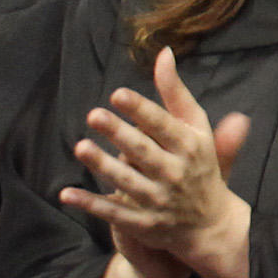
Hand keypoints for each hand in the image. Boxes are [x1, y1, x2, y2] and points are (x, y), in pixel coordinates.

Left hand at [61, 47, 254, 277]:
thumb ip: (176, 93)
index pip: (163, 125)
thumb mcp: (196, 128)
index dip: (141, 110)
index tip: (118, 95)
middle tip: (94, 115)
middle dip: (119, 134)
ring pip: (126, 181)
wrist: (211, 224)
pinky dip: (90, 205)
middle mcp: (175, 173)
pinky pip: (113, 213)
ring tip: (80, 147)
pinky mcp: (143, 224)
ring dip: (102, 165)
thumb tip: (163, 53)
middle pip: (143, 152)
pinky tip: (66, 194)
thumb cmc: (199, 164)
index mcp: (190, 146)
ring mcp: (158, 201)